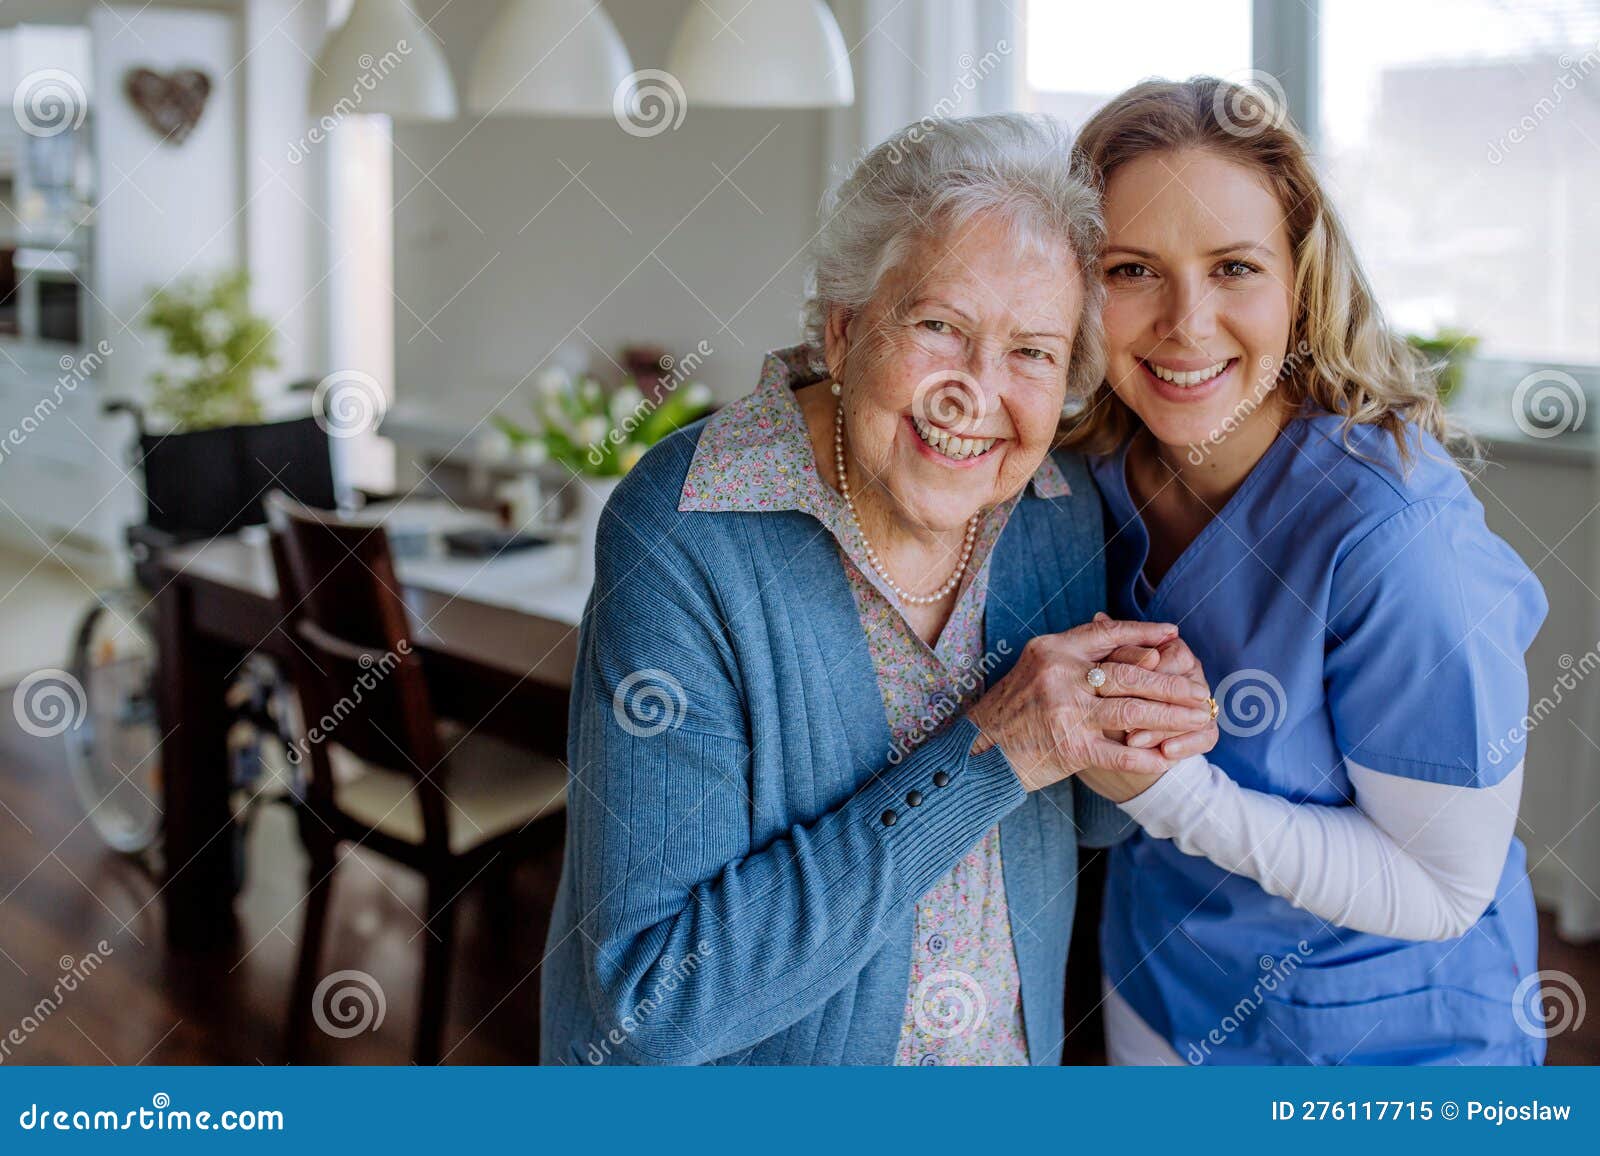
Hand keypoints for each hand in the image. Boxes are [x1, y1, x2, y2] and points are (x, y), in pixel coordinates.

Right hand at [966, 617, 1214, 791]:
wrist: (978, 753)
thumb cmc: (1010, 711)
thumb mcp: (1036, 670)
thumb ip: (1077, 657)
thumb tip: (1134, 650)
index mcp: (1053, 650)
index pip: (1108, 634)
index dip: (1145, 634)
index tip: (1173, 636)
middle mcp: (1060, 676)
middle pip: (1130, 674)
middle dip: (1171, 683)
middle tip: (1199, 689)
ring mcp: (1065, 712)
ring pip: (1133, 710)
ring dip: (1171, 716)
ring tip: (1197, 719)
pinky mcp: (1070, 748)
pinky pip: (1121, 752)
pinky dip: (1148, 756)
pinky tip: (1168, 758)